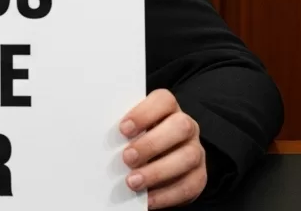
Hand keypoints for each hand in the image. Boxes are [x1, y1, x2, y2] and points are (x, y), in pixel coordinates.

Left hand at [120, 89, 206, 208]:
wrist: (160, 163)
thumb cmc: (139, 142)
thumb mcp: (132, 132)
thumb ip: (124, 133)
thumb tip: (101, 143)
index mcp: (169, 109)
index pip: (164, 101)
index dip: (144, 113)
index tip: (123, 129)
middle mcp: (187, 127)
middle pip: (180, 127)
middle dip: (152, 144)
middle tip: (127, 158)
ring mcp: (196, 151)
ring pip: (188, 157)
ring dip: (158, 171)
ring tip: (132, 182)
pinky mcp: (199, 176)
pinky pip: (189, 185)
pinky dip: (166, 194)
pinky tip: (147, 199)